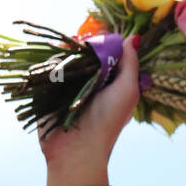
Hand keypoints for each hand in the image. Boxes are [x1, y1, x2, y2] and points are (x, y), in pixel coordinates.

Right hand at [39, 33, 142, 185]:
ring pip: (68, 55)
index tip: (103, 37)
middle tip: (84, 42)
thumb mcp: (127, 90)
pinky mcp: (50, 88)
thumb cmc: (107, 121)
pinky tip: (56, 54)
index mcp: (111, 84)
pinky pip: (51, 65)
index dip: (106, 42)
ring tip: (71, 48)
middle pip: (88, 51)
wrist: (76, 148)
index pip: (109, 53)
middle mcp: (91, 83)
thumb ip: (130, 63)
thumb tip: (135, 37)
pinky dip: (53, 57)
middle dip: (86, 43)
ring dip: (69, 48)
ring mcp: (70, 85)